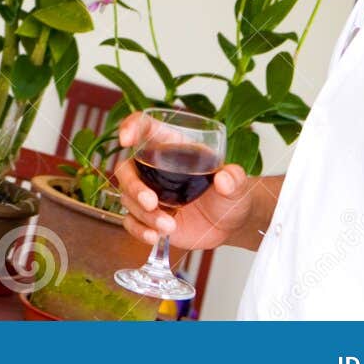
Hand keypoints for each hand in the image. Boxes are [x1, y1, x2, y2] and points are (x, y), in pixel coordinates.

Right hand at [114, 111, 254, 250]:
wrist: (229, 225)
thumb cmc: (229, 195)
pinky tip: (154, 236)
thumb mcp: (237, 185)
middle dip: (134, 186)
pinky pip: (131, 221)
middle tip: (151, 202)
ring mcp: (149, 193)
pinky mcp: (148, 217)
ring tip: (169, 227)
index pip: (146, 128)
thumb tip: (225, 178)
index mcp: (172, 146)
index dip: (132, 127)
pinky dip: (138, 230)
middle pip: (127, 169)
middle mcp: (154, 168)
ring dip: (145, 215)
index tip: (126, 138)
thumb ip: (234, 178)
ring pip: (127, 198)